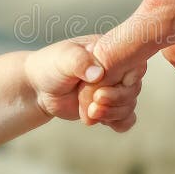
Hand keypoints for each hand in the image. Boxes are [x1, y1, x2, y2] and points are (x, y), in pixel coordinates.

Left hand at [25, 36, 145, 131]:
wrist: (40, 88)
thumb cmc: (51, 65)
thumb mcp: (63, 58)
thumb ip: (81, 62)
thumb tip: (98, 73)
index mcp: (112, 50)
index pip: (134, 63)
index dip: (124, 78)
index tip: (103, 85)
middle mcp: (118, 70)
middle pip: (133, 89)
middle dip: (114, 99)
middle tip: (95, 100)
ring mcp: (115, 89)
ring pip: (129, 105)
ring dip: (112, 112)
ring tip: (90, 112)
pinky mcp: (110, 107)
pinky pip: (126, 119)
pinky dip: (118, 122)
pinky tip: (101, 120)